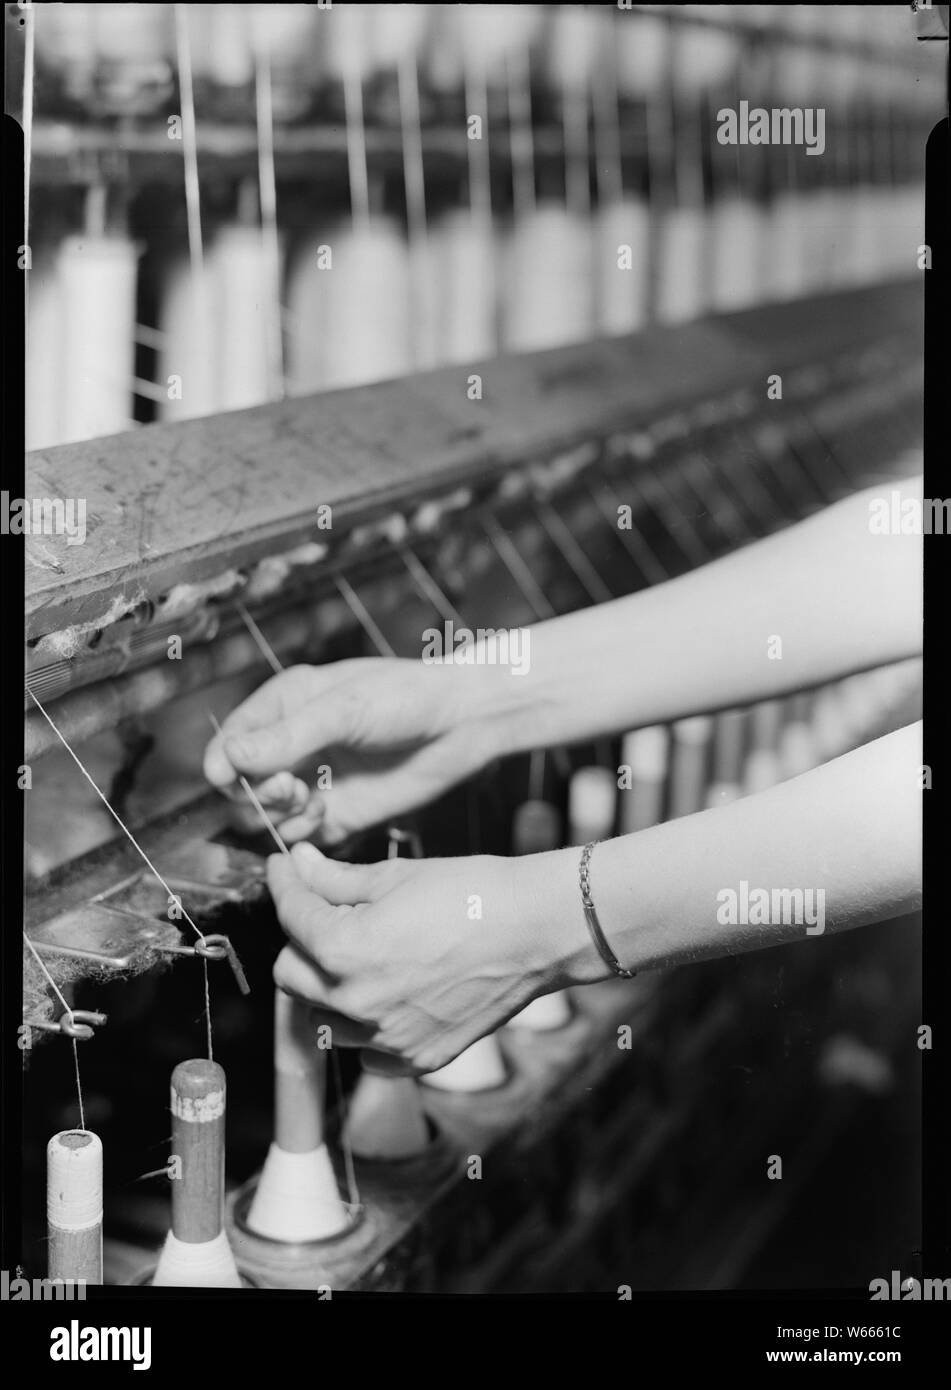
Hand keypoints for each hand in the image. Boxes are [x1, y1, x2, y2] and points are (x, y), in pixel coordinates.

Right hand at [203, 658, 519, 846]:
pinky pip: (297, 837)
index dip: (223, 763)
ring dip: (277, 816)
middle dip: (256, 792)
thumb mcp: (343, 709)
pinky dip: (301, 833)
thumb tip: (230, 756)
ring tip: (310, 800)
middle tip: (291, 787)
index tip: (229, 778)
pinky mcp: (335, 815)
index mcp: (284, 705)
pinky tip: (324, 815)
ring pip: (263, 816)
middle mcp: (291, 746)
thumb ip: (287, 736)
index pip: (230, 740)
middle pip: (240, 785)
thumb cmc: (405, 697)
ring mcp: (312, 782)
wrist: (460, 724)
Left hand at [266, 841, 592, 1074]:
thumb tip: (298, 864)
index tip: (286, 868)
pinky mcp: (416, 1058)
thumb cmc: (474, 894)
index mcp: (344, 950)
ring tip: (361, 954)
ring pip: (323, 1018)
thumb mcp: (395, 875)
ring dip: (329, 986)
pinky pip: (367, 1051)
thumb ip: (335, 878)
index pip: (290, 915)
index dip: (284, 883)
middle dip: (299, 939)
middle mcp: (356, 1003)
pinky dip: (368, 1025)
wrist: (538, 932)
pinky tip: (389, 993)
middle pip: (290, 975)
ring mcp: (386, 1038)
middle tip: (325, 911)